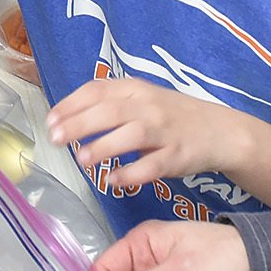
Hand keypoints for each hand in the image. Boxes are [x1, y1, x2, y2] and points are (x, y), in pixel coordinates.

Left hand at [48, 75, 252, 193]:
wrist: (220, 131)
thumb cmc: (171, 115)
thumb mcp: (141, 99)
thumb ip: (110, 104)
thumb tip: (66, 117)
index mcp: (134, 89)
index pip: (97, 90)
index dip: (71, 104)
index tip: (50, 120)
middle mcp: (148, 106)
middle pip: (110, 111)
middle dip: (79, 124)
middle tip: (56, 139)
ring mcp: (165, 130)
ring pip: (131, 135)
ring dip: (104, 147)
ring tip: (82, 160)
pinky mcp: (178, 155)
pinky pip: (152, 165)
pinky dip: (131, 174)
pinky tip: (113, 181)